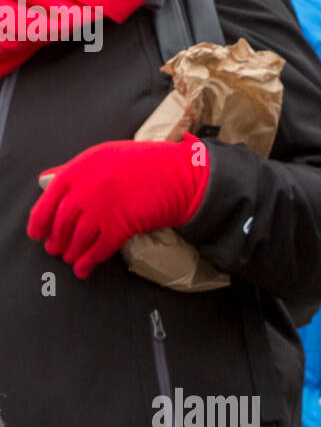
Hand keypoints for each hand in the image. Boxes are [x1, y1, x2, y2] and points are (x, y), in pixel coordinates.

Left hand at [28, 135, 211, 279]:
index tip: (36, 233)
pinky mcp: (121, 228)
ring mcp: (103, 209)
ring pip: (77, 238)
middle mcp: (86, 190)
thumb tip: (49, 180)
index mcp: (79, 169)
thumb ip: (76, 169)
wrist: (177, 174)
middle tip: (55, 250)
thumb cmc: (144, 163)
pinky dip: (88, 262)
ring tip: (70, 260)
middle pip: (62, 222)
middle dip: (56, 240)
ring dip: (71, 253)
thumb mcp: (103, 156)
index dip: (40, 221)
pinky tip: (84, 269)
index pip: (49, 199)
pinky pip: (98, 250)